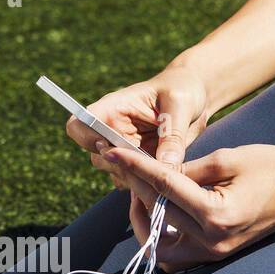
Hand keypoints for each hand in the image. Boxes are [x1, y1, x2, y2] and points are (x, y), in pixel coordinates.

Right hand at [64, 64, 209, 188]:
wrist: (196, 96)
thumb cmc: (182, 88)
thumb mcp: (180, 105)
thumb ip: (172, 135)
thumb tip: (165, 166)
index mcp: (113, 109)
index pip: (78, 125)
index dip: (87, 140)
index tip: (114, 148)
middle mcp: (113, 130)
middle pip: (98, 158)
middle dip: (122, 166)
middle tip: (152, 166)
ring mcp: (125, 149)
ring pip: (116, 173)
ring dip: (137, 178)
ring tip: (164, 172)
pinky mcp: (139, 162)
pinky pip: (134, 181)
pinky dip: (148, 184)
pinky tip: (167, 178)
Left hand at [108, 144, 274, 271]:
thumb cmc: (273, 167)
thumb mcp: (227, 158)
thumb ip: (187, 169)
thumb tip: (153, 172)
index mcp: (217, 214)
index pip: (164, 187)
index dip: (135, 167)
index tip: (112, 152)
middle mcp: (213, 241)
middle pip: (158, 214)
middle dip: (136, 187)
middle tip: (124, 165)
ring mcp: (213, 254)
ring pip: (159, 246)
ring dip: (144, 219)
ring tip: (142, 191)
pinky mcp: (214, 256)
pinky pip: (175, 254)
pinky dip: (160, 234)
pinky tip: (159, 210)